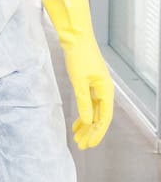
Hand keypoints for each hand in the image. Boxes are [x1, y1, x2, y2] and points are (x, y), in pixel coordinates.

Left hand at [37, 0, 113, 148]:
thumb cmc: (78, 55)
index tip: (89, 144)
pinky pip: (88, 103)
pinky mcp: (88, 81)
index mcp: (105, 90)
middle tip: (81, 145)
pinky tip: (76, 122)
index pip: (104, 118)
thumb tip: (87, 121)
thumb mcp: (79, 81)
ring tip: (77, 137)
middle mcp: (103, 89)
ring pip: (93, 111)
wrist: (75, 36)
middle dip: (90, 131)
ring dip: (86, 124)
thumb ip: (83, 102)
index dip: (97, 133)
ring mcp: (96, 86)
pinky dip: (82, 113)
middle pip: (99, 116)